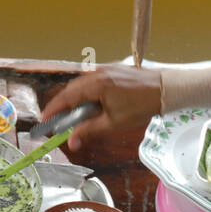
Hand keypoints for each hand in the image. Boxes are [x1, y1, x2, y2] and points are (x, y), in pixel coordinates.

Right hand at [40, 65, 161, 151]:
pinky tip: (92, 106)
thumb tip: (71, 142)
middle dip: (63, 107)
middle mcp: (97, 72)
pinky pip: (94, 82)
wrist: (166, 89)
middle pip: (72, 90)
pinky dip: (88, 94)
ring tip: (75, 118)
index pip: (66, 97)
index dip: (53, 110)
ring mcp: (106, 69)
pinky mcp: (114, 70)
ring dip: (76, 101)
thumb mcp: (113, 123)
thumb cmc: (141, 106)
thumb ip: (89, 130)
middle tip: (58, 123)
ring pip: (83, 85)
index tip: (45, 121)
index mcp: (95, 84)